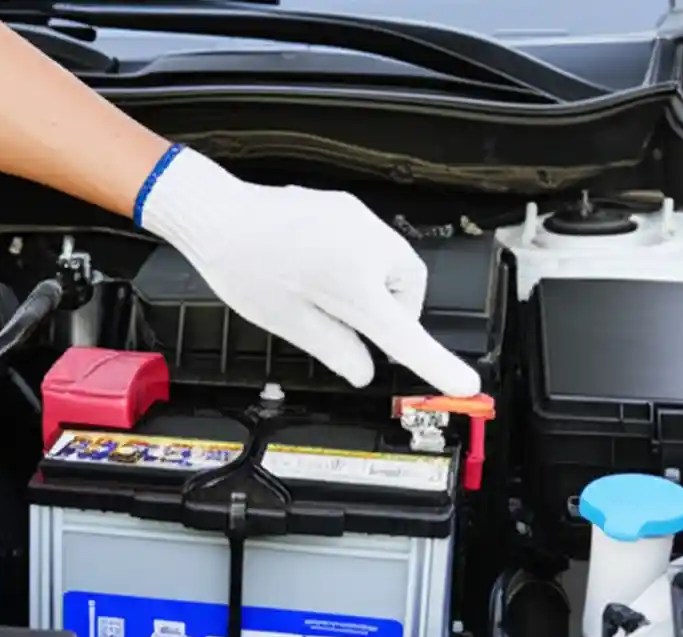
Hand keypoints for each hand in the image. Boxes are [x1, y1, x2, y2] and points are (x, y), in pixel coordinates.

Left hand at [139, 146, 479, 396]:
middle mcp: (368, 246)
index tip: (465, 385)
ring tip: (330, 294)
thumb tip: (362, 370)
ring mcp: (359, 220)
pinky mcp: (347, 206)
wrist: (217, 213)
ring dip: (377, 287)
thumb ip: (336, 349)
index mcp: (355, 284)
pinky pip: (371, 243)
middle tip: (356, 329)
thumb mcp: (290, 323)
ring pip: (393, 265)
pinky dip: (361, 263)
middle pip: (409, 291)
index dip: (438, 364)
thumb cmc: (245, 265)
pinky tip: (321, 267)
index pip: (406, 334)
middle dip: (393, 312)